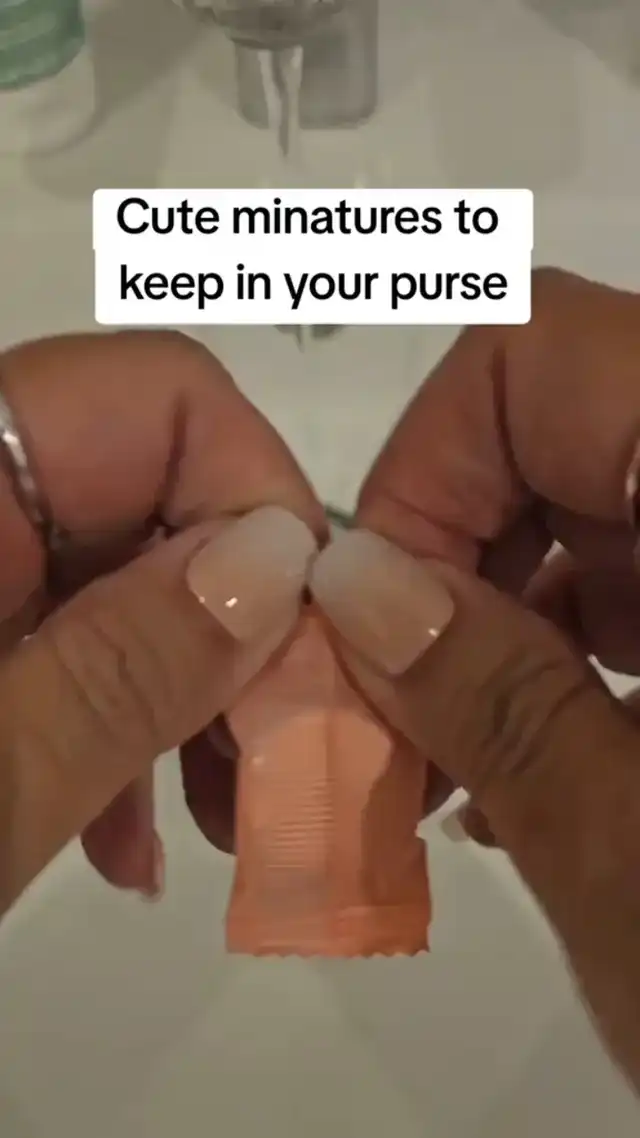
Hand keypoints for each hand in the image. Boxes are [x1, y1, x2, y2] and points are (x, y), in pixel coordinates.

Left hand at [0, 330, 321, 910]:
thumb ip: (122, 670)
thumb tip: (276, 562)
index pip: (159, 398)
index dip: (259, 505)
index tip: (302, 651)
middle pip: (156, 489)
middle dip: (241, 624)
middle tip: (278, 760)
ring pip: (124, 568)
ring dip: (191, 686)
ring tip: (212, 817)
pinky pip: (69, 625)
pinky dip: (118, 713)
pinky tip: (125, 827)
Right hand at [311, 269, 639, 1081]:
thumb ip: (495, 702)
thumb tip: (357, 584)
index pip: (548, 352)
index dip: (432, 465)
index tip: (381, 615)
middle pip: (569, 424)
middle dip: (454, 557)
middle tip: (396, 708)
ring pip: (604, 502)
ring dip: (506, 615)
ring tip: (458, 764)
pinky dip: (575, 647)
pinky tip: (538, 763)